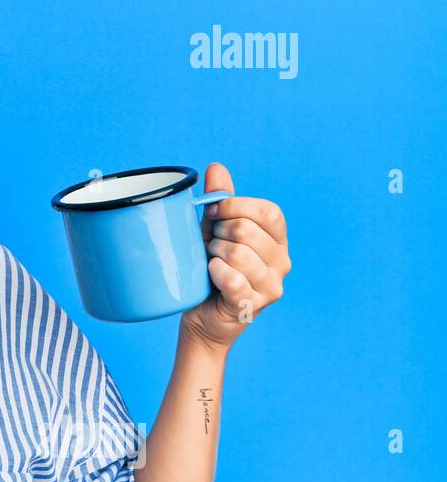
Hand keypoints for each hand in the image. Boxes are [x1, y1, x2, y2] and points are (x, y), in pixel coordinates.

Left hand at [180, 162, 291, 351]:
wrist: (199, 314)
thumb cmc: (208, 267)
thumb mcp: (213, 229)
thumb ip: (220, 200)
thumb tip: (216, 167)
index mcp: (277, 239)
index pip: (268, 211)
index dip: (236, 206)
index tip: (212, 212)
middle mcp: (282, 262)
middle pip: (248, 231)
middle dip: (218, 234)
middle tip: (209, 247)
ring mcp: (271, 286)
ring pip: (238, 254)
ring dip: (213, 255)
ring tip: (209, 263)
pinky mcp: (253, 305)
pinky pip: (233, 279)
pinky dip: (215, 273)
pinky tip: (210, 275)